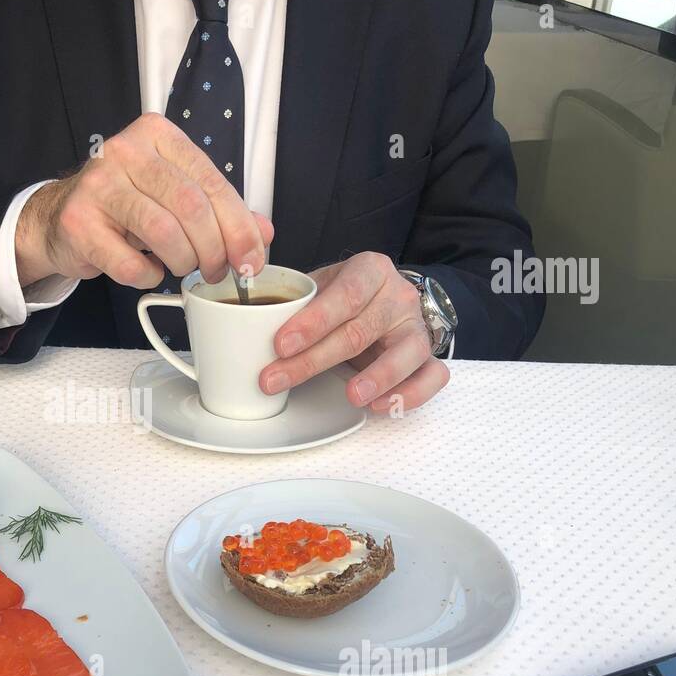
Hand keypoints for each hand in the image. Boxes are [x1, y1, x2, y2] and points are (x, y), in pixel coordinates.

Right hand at [15, 112, 272, 288]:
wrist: (59, 217)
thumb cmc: (126, 206)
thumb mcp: (174, 196)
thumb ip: (220, 209)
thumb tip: (263, 235)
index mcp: (157, 134)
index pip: (211, 181)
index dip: (239, 227)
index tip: (251, 260)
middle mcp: (125, 151)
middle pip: (191, 206)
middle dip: (214, 249)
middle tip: (216, 272)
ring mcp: (98, 184)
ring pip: (164, 233)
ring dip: (183, 263)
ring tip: (182, 269)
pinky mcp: (78, 222)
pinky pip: (130, 263)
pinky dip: (148, 276)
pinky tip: (147, 270)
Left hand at [259, 252, 449, 412]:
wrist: (383, 299)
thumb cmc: (343, 297)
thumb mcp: (319, 287)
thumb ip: (291, 300)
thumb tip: (242, 322)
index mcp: (369, 270)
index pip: (343, 294)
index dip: (312, 321)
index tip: (280, 344)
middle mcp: (398, 295)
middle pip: (359, 331)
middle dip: (314, 359)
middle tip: (277, 379)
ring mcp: (417, 327)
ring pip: (406, 352)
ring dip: (378, 376)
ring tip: (352, 396)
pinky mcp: (429, 356)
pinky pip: (433, 376)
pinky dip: (410, 393)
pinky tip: (381, 406)